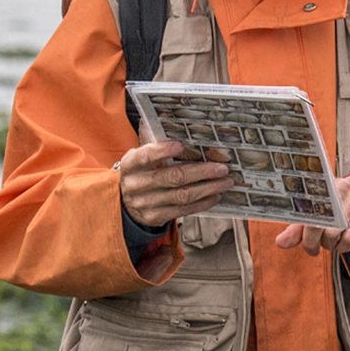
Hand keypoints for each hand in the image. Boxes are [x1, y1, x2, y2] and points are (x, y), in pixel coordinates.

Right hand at [119, 141, 236, 227]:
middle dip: (201, 172)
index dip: (162, 151)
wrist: (125, 201)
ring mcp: (144, 203)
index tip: (180, 146)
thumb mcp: (141, 158)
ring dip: (208, 188)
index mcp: (131, 164)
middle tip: (221, 168)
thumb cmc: (141, 172)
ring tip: (224, 182)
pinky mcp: (154, 217)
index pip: (145, 156)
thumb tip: (185, 133)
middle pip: (172, 177)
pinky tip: (214, 196)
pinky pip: (183, 210)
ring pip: (182, 196)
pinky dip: (202, 203)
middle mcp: (136, 184)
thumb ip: (157, 147)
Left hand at [275, 179, 349, 256]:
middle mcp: (340, 188)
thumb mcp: (315, 220)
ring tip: (332, 241)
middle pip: (318, 222)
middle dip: (313, 242)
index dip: (301, 227)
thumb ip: (297, 230)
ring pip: (333, 233)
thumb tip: (281, 242)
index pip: (306, 205)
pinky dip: (344, 247)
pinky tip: (344, 241)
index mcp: (323, 186)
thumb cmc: (339, 215)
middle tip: (313, 248)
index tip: (302, 239)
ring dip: (330, 245)